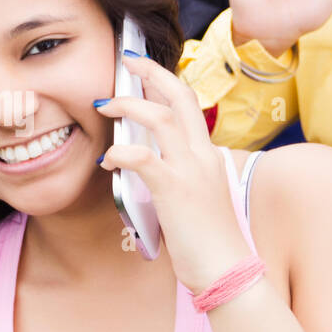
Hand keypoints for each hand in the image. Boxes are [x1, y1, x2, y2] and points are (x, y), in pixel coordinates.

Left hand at [95, 54, 249, 292]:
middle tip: (126, 59)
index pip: (189, 104)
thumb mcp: (197, 198)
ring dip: (127, 107)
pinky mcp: (174, 190)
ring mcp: (191, 170)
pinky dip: (120, 152)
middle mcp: (203, 155)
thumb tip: (143, 162)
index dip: (166, 81)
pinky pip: (142, 158)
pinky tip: (107, 160)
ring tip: (104, 107)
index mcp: (209, 155)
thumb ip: (176, 175)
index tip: (144, 70)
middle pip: (179, 96)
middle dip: (151, 73)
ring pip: (159, 118)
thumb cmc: (209, 242)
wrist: (228, 271)